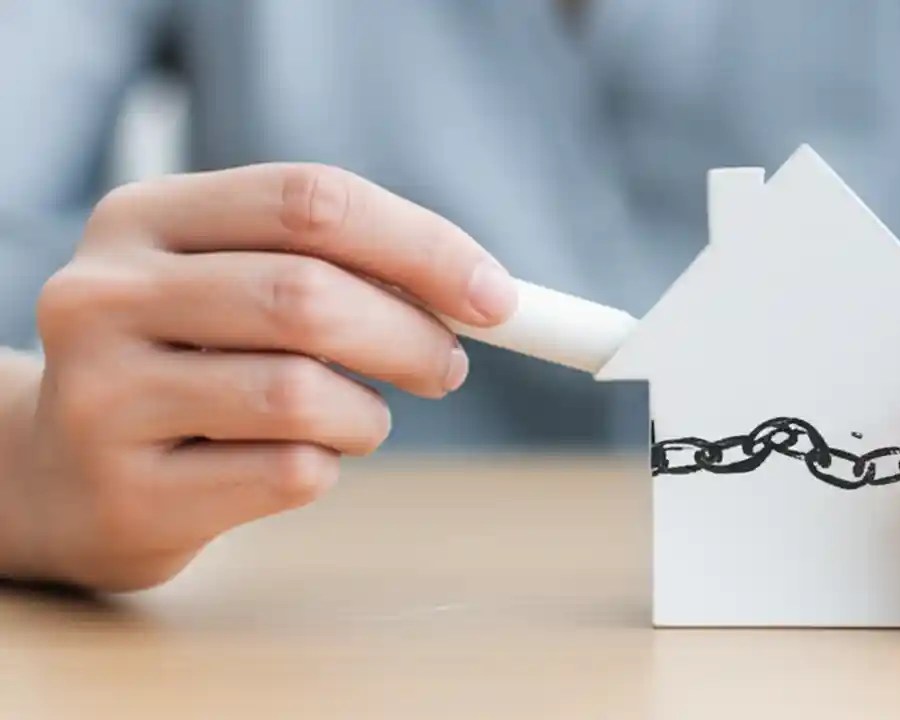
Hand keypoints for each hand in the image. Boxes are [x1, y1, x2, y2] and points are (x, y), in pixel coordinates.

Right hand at [0, 164, 516, 590]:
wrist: (61, 473)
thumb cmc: (186, 364)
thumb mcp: (232, 282)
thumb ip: (337, 267)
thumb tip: (482, 292)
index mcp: (144, 217)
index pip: (310, 200)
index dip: (421, 245)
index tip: (494, 296)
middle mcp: (103, 294)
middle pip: (307, 295)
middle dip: (411, 336)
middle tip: (448, 366)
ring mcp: (102, 396)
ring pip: (301, 392)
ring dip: (368, 413)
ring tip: (359, 419)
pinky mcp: (128, 492)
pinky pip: (288, 473)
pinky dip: (328, 465)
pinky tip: (300, 459)